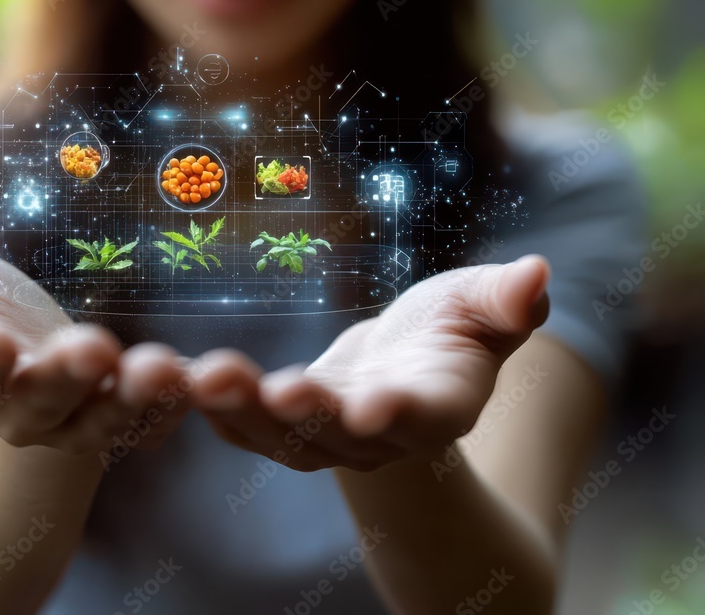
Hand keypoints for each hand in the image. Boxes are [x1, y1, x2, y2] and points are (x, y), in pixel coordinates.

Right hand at [0, 200, 189, 453]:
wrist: (32, 368)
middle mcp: (19, 408)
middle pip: (39, 400)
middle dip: (65, 377)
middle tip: (94, 350)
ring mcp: (73, 422)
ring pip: (101, 420)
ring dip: (133, 398)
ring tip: (164, 370)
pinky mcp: (121, 423)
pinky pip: (147, 424)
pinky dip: (171, 409)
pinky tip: (196, 381)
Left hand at [188, 257, 549, 470]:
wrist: (401, 369)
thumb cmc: (446, 330)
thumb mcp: (480, 308)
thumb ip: (506, 301)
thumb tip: (539, 273)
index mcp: (436, 407)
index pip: (422, 416)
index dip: (400, 413)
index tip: (374, 407)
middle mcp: (376, 436)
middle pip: (339, 433)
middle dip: (303, 415)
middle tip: (271, 390)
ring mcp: (323, 438)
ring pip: (278, 435)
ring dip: (239, 410)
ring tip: (203, 376)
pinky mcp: (278, 426)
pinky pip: (240, 424)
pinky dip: (207, 405)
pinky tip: (172, 380)